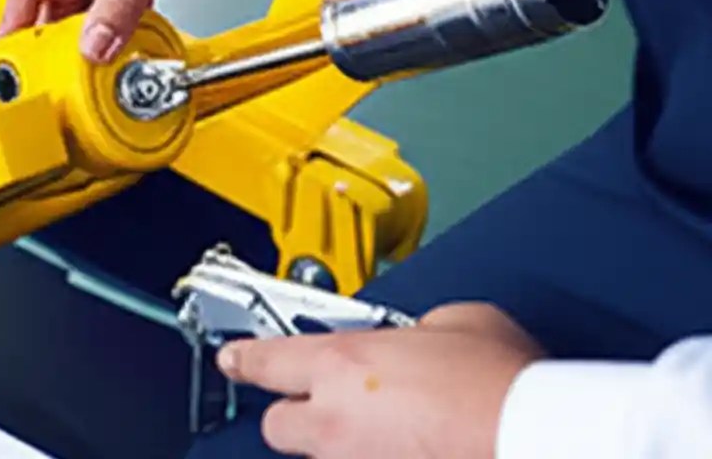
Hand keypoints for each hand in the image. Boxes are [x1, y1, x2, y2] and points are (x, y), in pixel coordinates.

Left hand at [217, 302, 544, 457]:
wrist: (533, 435)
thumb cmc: (502, 384)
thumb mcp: (458, 319)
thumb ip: (419, 327)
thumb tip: (422, 334)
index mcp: (343, 362)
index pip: (265, 360)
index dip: (243, 359)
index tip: (233, 359)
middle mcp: (335, 418)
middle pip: (277, 426)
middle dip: (296, 416)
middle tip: (327, 406)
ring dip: (338, 448)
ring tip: (382, 438)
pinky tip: (402, 452)